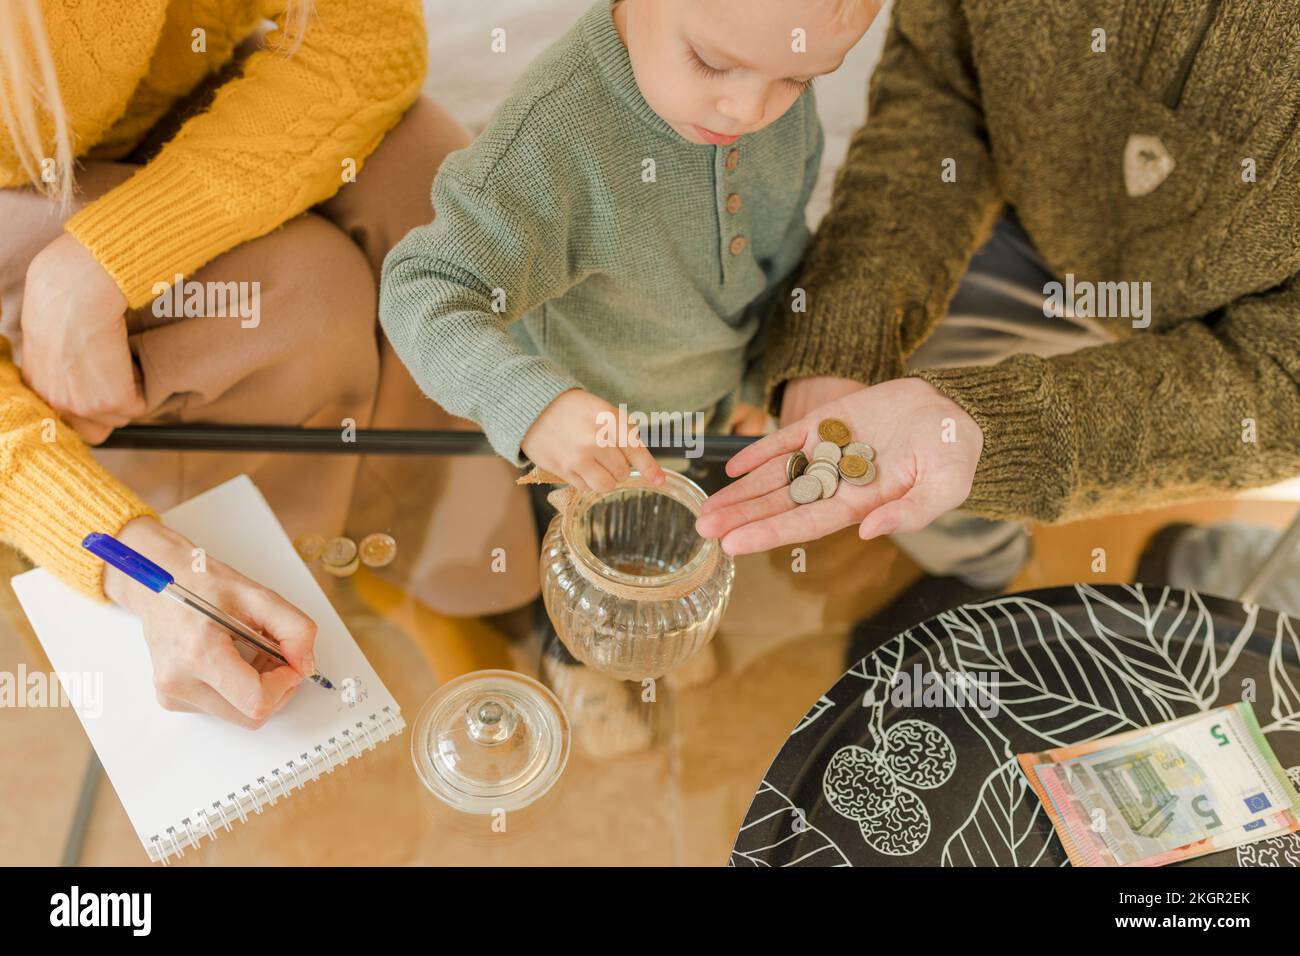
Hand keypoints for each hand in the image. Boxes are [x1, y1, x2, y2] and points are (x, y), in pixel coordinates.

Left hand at [20, 233, 144, 443]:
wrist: (76, 293)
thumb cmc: (61, 299)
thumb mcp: (48, 337)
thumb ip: (58, 364)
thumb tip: (79, 367)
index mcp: (37, 388)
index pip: (69, 421)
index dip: (89, 404)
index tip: (100, 382)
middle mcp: (57, 403)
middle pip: (96, 429)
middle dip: (110, 405)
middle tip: (116, 371)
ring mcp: (84, 406)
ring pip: (120, 416)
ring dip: (128, 392)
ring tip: (121, 359)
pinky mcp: (112, 401)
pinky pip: (139, 406)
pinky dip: (142, 384)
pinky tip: (130, 356)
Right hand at [103, 517, 318, 728]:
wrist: (158, 584)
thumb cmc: (202, 585)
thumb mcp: (259, 596)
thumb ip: (294, 629)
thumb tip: (306, 665)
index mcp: (199, 654)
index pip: (257, 701)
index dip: (285, 685)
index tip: (290, 661)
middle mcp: (179, 682)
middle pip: (251, 716)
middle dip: (275, 688)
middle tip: (275, 655)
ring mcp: (173, 694)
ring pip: (239, 715)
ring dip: (258, 689)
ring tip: (252, 652)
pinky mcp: (172, 699)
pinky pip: (222, 709)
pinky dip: (239, 690)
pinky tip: (235, 660)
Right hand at [520, 388, 666, 491]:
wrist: (533, 408)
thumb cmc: (572, 409)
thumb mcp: (602, 410)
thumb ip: (622, 432)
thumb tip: (642, 462)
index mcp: (609, 421)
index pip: (635, 450)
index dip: (650, 468)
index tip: (659, 480)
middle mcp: (595, 440)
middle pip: (622, 472)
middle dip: (619, 467)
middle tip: (606, 455)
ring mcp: (577, 457)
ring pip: (605, 485)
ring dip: (605, 478)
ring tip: (595, 465)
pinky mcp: (562, 470)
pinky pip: (584, 487)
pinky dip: (586, 480)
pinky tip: (578, 465)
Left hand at [695, 378, 982, 554]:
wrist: (957, 410)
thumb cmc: (955, 454)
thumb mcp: (946, 487)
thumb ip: (911, 512)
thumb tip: (870, 532)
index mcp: (860, 503)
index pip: (804, 523)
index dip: (768, 534)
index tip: (733, 545)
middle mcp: (835, 483)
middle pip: (779, 504)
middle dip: (740, 517)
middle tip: (701, 528)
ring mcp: (827, 453)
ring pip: (774, 477)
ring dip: (740, 492)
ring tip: (705, 506)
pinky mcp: (826, 423)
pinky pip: (785, 441)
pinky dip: (759, 452)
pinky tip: (732, 467)